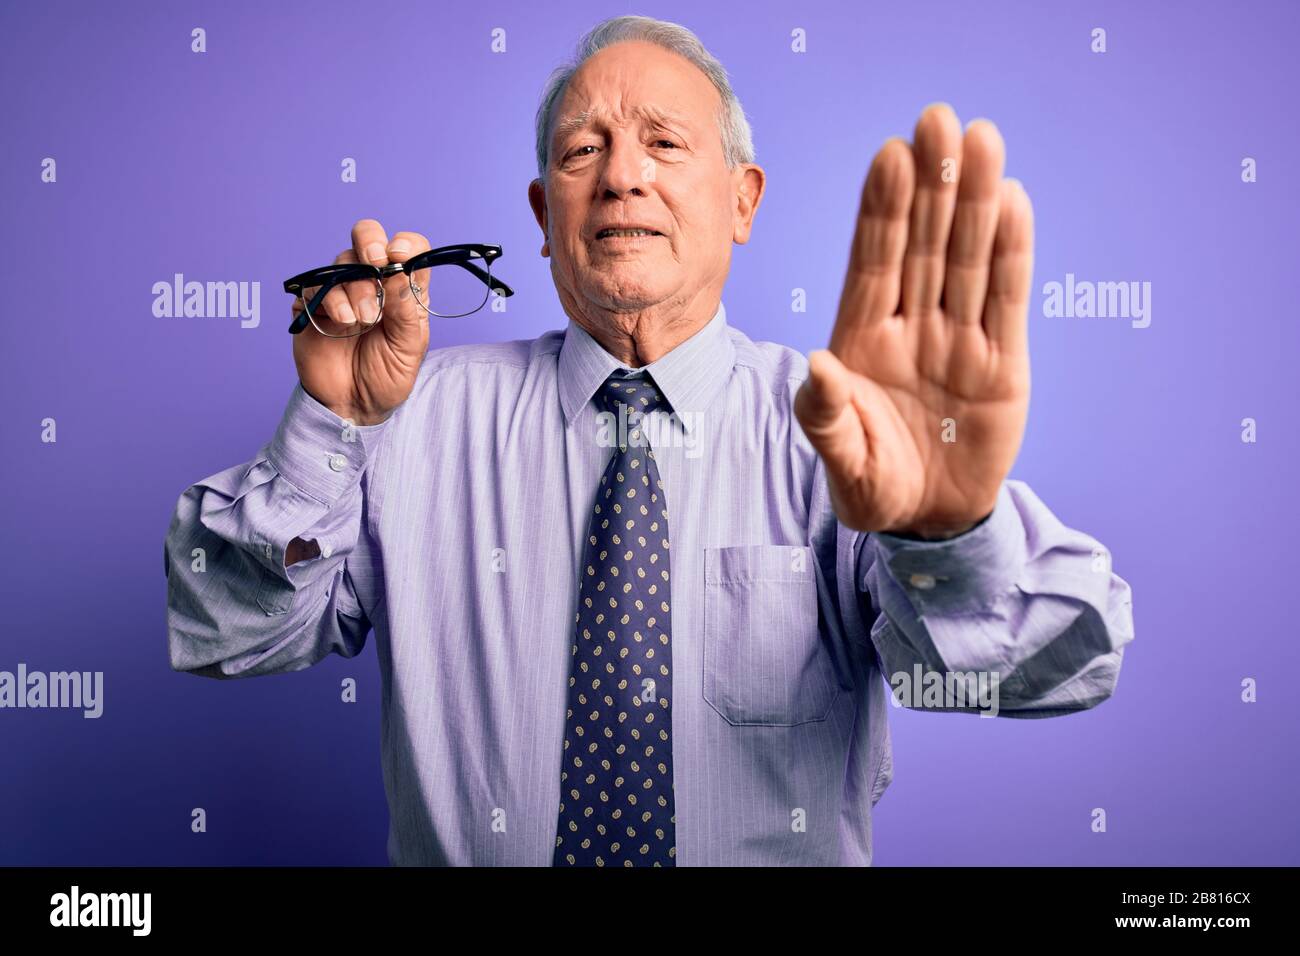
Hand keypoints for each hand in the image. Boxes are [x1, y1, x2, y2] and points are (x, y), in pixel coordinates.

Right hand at [291, 219, 432, 425]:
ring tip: (362, 321)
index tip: (400, 257)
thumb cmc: (387, 377)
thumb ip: (406, 308)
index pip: (408, 247)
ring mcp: (342, 291)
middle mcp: (373, 283)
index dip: (406, 245)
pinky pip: (315, 284)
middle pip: (368, 237)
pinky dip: (329, 298)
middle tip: (376, 262)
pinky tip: (341, 323)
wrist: (354, 406)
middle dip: (370, 242)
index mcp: (403, 289)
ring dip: (355, 287)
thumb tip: (398, 269)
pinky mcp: (314, 304)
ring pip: (342, 262)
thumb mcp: (409, 346)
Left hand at [794, 104, 1032, 537]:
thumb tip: (815, 363)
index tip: (889, 154)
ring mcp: (959, 341)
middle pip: (923, 244)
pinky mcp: (1003, 365)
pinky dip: (1012, 256)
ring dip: (975, 202)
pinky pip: (1007, 302)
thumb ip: (824, 415)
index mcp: (861, 338)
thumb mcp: (839, 458)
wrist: (925, 522)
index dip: (880, 210)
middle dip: (930, 184)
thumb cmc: (871, 484)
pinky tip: (1013, 203)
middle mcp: (910, 326)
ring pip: (967, 260)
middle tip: (938, 118)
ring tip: (983, 140)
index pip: (872, 262)